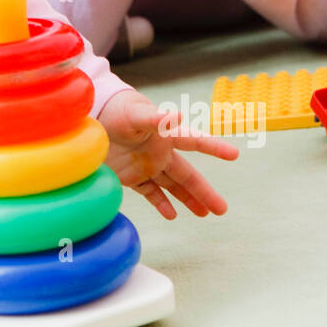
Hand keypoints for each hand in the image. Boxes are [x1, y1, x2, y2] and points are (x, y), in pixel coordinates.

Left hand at [98, 88, 238, 218]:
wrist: (93, 118)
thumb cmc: (116, 110)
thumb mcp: (134, 114)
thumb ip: (154, 118)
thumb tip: (177, 116)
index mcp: (165, 135)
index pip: (194, 141)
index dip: (214, 147)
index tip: (234, 154)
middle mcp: (161, 152)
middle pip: (187, 175)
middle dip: (205, 191)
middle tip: (222, 209)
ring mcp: (147, 165)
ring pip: (173, 186)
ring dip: (189, 200)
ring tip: (206, 214)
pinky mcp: (132, 176)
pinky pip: (151, 192)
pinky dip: (161, 204)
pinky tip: (172, 215)